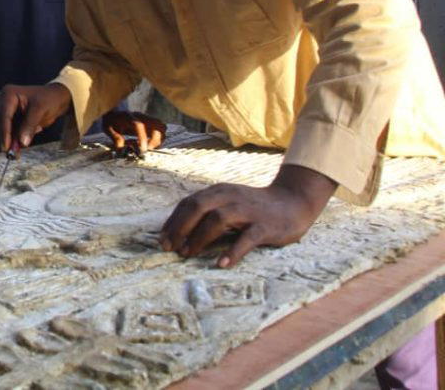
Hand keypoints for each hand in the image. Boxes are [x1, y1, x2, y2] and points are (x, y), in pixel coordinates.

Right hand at [0, 83, 71, 152]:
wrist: (54, 99)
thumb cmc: (48, 100)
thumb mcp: (40, 110)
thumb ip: (30, 126)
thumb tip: (22, 142)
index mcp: (8, 95)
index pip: (3, 116)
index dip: (4, 133)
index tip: (6, 147)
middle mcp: (1, 101)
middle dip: (4, 139)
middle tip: (14, 152)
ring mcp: (2, 110)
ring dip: (8, 140)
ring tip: (23, 143)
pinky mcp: (6, 119)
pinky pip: (4, 133)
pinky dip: (11, 139)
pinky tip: (23, 138)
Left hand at [101, 111, 165, 151]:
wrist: (114, 112)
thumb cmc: (111, 120)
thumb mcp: (108, 128)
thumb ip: (115, 137)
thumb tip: (121, 148)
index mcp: (129, 117)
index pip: (139, 125)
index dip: (142, 137)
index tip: (143, 149)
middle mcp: (141, 117)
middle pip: (158, 124)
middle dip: (155, 140)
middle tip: (146, 149)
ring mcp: (147, 120)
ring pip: (162, 128)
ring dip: (158, 140)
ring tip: (146, 147)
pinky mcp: (150, 124)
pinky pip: (160, 131)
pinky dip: (156, 140)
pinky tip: (145, 144)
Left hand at [159, 164, 337, 267]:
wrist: (293, 202)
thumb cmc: (253, 207)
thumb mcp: (227, 202)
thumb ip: (207, 212)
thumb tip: (178, 232)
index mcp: (218, 191)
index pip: (188, 203)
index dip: (173, 221)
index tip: (162, 239)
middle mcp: (230, 197)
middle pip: (197, 207)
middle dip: (180, 228)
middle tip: (170, 248)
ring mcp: (248, 211)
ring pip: (217, 220)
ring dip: (199, 238)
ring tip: (187, 254)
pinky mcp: (265, 226)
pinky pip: (246, 239)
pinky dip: (232, 251)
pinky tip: (221, 264)